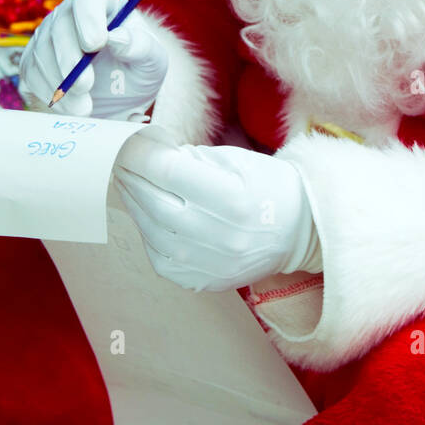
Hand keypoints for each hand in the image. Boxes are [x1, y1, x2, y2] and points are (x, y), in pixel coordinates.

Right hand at [19, 0, 167, 118]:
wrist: (120, 94)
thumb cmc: (138, 67)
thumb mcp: (151, 59)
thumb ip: (140, 46)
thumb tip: (117, 36)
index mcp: (102, 2)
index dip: (88, 17)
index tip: (96, 44)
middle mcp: (70, 13)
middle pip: (59, 26)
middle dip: (70, 59)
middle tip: (86, 86)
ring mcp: (48, 35)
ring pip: (42, 52)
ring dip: (60, 83)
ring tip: (84, 107)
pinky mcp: (34, 60)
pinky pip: (31, 73)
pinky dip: (48, 93)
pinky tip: (70, 107)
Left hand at [112, 127, 317, 290]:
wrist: (300, 230)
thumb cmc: (268, 187)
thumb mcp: (236, 159)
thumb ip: (190, 156)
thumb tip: (150, 153)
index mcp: (232, 198)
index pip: (167, 171)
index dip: (141, 153)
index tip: (137, 142)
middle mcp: (221, 236)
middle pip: (153, 203)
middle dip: (131, 177)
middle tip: (125, 162)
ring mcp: (212, 264)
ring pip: (152, 233)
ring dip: (135, 205)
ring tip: (133, 186)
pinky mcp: (205, 282)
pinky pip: (161, 261)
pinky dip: (148, 235)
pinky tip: (150, 217)